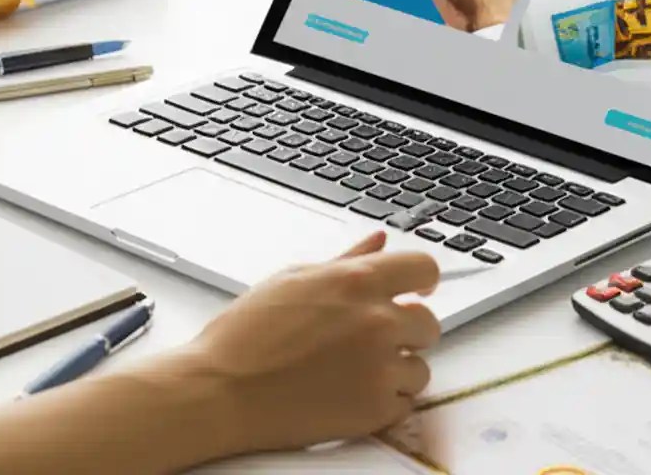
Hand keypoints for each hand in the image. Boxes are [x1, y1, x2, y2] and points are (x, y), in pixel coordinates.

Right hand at [182, 231, 439, 451]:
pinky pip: (404, 403)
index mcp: (357, 281)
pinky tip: (348, 394)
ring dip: (395, 370)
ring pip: (420, 367)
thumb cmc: (246, 335)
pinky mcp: (375, 409)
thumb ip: (347, 260)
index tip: (416, 291)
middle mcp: (376, 321)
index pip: (424, 268)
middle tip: (371, 340)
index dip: (422, 281)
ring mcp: (379, 367)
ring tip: (351, 372)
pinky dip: (383, 402)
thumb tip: (379, 242)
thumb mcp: (294, 280)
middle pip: (429, 322)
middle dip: (406, 330)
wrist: (221, 391)